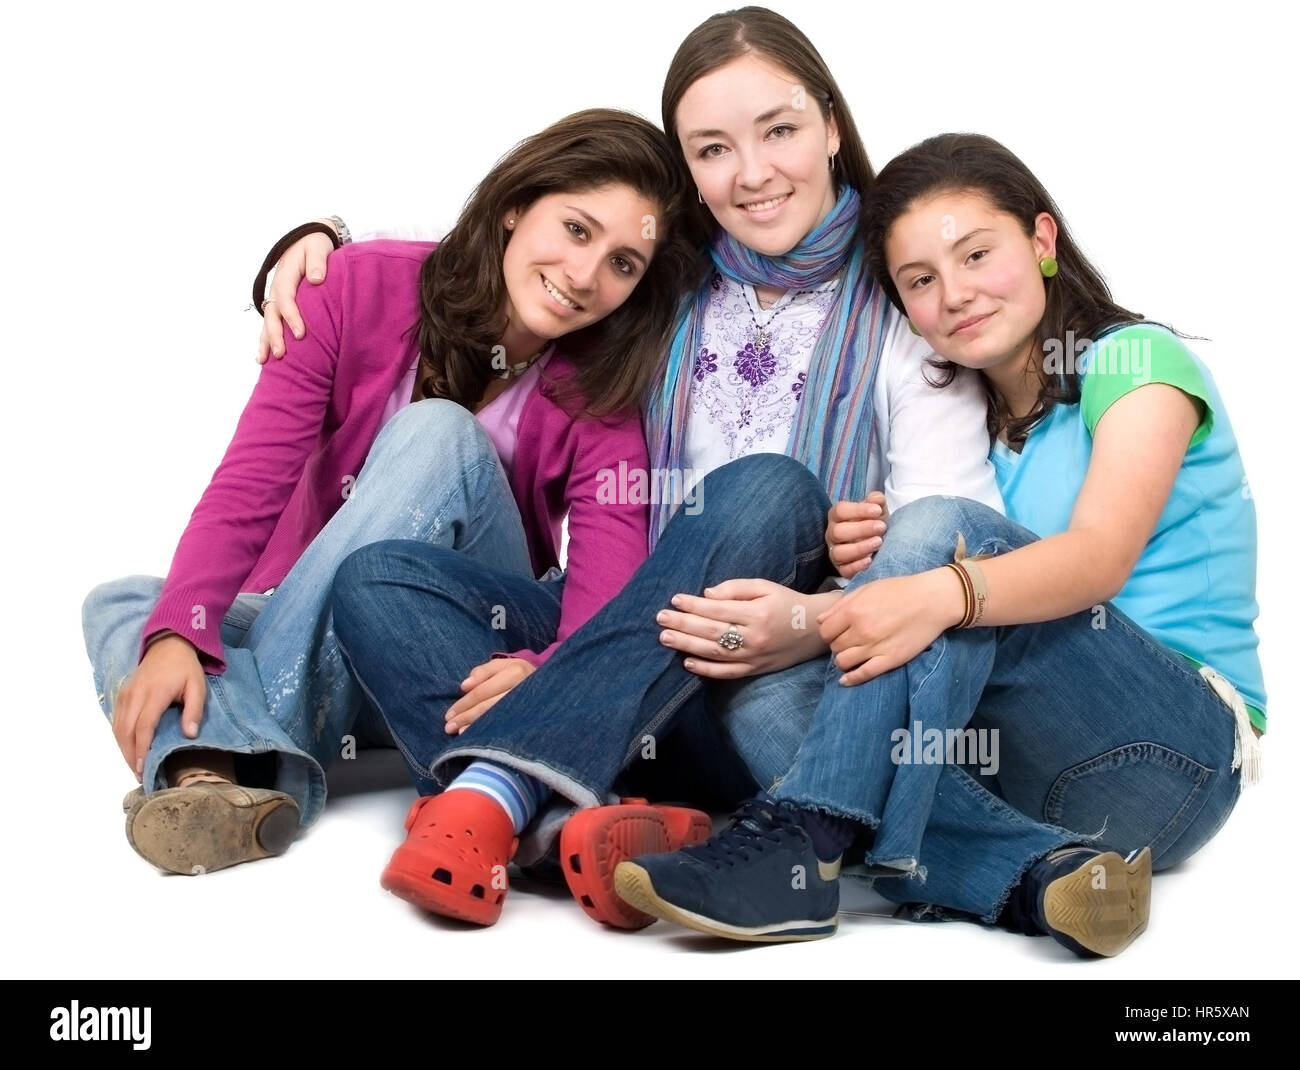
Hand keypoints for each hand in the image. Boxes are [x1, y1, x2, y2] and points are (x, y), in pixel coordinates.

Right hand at [112, 635, 206, 779]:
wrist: (168, 645)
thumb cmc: (186, 668)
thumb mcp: (198, 686)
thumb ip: (194, 710)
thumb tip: (190, 735)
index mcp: (155, 693)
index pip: (144, 726)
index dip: (142, 749)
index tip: (143, 768)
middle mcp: (135, 695)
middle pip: (126, 731)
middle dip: (130, 755)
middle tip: (139, 775)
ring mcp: (125, 695)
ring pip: (118, 727)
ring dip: (123, 749)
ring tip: (134, 767)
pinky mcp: (121, 695)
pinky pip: (116, 720)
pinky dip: (120, 738)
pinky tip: (128, 750)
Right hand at [256, 227, 335, 362]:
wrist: (308, 239)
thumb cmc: (315, 245)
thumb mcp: (318, 248)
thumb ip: (317, 262)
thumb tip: (315, 279)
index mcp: (286, 275)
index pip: (286, 298)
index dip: (292, 317)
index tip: (300, 334)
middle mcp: (277, 287)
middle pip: (272, 313)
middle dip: (275, 335)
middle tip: (281, 354)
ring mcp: (275, 296)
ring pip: (268, 320)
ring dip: (266, 340)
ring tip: (264, 361)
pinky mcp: (279, 303)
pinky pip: (271, 322)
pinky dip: (266, 338)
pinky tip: (264, 357)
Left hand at [445, 658, 534, 734]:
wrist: (548, 684)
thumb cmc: (516, 674)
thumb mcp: (501, 666)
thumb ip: (482, 672)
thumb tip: (465, 686)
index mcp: (515, 671)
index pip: (483, 691)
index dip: (464, 703)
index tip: (449, 714)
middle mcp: (523, 688)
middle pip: (489, 706)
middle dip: (466, 717)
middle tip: (448, 727)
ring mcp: (528, 705)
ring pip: (498, 717)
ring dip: (476, 727)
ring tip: (459, 733)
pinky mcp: (531, 717)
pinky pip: (507, 726)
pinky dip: (490, 733)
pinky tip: (478, 738)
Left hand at [656, 579, 832, 679]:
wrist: (816, 630)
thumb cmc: (787, 603)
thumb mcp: (765, 587)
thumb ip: (736, 588)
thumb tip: (707, 595)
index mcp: (757, 613)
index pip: (717, 609)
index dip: (694, 605)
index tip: (675, 599)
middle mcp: (754, 637)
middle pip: (711, 631)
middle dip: (683, 624)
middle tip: (661, 618)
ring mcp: (753, 656)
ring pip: (714, 653)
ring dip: (687, 645)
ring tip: (665, 637)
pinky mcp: (755, 670)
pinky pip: (726, 673)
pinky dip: (705, 670)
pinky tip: (687, 663)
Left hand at [817, 568, 964, 685]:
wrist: (933, 600)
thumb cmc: (900, 590)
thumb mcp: (868, 588)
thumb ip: (842, 604)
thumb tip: (821, 620)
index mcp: (854, 610)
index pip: (826, 632)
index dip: (829, 633)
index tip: (837, 632)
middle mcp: (861, 630)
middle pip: (835, 647)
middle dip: (838, 645)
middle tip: (847, 641)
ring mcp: (876, 647)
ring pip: (844, 662)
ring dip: (844, 660)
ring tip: (851, 655)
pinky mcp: (890, 659)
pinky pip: (864, 674)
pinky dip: (851, 679)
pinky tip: (846, 680)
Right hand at [826, 490, 887, 578]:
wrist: (881, 543)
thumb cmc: (875, 523)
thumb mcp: (877, 510)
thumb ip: (876, 501)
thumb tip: (876, 499)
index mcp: (837, 516)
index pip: (840, 511)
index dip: (858, 510)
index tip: (877, 510)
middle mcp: (832, 534)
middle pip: (837, 532)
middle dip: (861, 529)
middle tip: (882, 527)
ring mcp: (835, 553)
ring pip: (839, 553)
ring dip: (860, 548)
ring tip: (879, 542)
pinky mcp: (842, 569)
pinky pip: (845, 570)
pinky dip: (857, 566)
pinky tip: (871, 560)